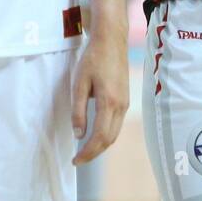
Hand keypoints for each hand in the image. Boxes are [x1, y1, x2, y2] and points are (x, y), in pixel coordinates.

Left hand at [71, 28, 129, 164]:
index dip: (87, 153)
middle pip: (110, 139)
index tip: (75, 160)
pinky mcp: (125, 98)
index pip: (99, 137)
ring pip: (115, 133)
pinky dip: (106, 134)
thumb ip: (78, 110)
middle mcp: (121, 106)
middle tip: (78, 160)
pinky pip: (117, 123)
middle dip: (94, 153)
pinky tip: (95, 133)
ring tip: (85, 150)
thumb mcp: (79, 83)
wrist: (111, 40)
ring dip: (101, 145)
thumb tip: (79, 134)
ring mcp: (125, 103)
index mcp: (109, 103)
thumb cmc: (93, 58)